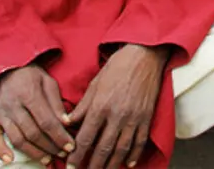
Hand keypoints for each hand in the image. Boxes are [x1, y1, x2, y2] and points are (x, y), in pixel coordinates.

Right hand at [0, 64, 73, 164]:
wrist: (4, 69)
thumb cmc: (30, 76)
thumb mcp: (47, 81)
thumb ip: (56, 102)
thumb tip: (67, 123)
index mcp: (29, 93)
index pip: (46, 121)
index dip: (59, 136)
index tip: (70, 146)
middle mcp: (13, 104)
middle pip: (33, 133)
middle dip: (50, 146)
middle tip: (62, 154)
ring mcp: (0, 113)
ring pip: (17, 139)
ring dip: (33, 152)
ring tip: (48, 159)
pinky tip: (9, 160)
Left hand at [67, 44, 167, 168]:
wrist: (144, 55)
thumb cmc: (117, 68)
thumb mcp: (94, 84)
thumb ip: (82, 107)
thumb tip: (67, 123)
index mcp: (101, 106)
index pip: (85, 138)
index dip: (76, 156)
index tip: (70, 167)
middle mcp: (117, 115)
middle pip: (103, 148)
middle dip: (92, 166)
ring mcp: (134, 118)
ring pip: (121, 149)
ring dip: (112, 165)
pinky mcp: (146, 117)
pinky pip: (140, 141)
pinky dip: (134, 155)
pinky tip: (129, 164)